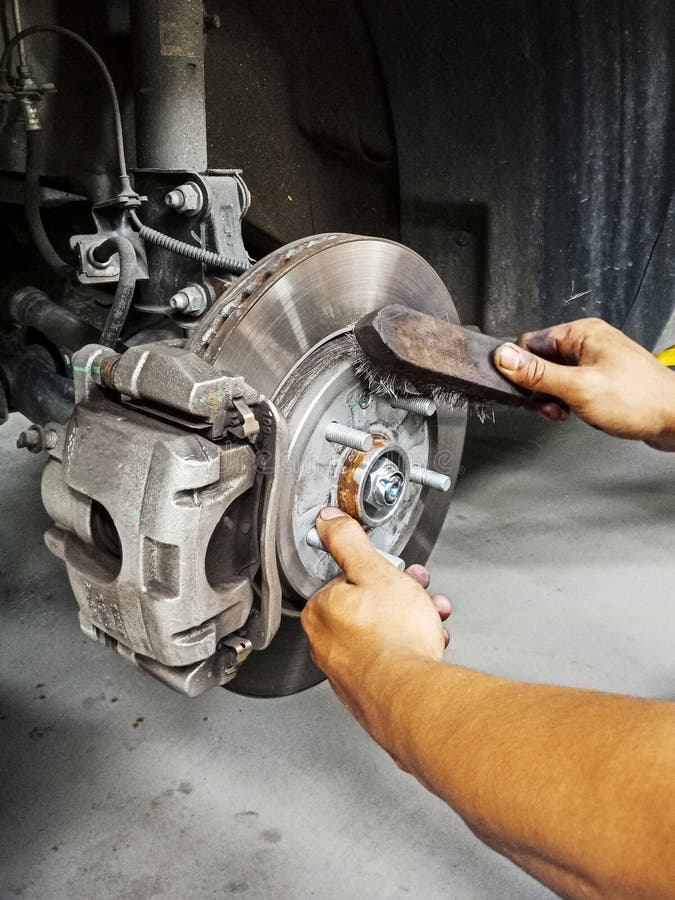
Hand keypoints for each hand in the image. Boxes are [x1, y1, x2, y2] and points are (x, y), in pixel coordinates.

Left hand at [301, 508, 450, 736]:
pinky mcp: (367, 690)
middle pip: (368, 606)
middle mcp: (326, 642)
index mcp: (321, 610)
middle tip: (420, 593)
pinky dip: (411, 648)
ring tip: (433, 620)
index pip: (349, 579)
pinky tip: (429, 645)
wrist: (412, 695)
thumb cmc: (394, 637)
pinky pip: (390, 658)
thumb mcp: (375, 570)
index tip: (399, 572)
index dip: (381, 572)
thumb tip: (327, 521)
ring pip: (383, 632)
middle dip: (402, 595)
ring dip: (413, 620)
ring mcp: (346, 670)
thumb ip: (348, 541)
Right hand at [493, 317, 674, 449]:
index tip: (527, 393)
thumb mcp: (578, 387)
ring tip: (568, 412)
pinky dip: (570, 402)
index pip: (529, 344)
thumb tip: (503, 356)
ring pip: (555, 378)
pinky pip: (572, 387)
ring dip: (555, 399)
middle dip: (541, 390)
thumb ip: (538, 373)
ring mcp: (595, 360)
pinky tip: (579, 412)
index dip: (522, 371)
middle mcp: (587, 342)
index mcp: (580, 334)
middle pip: (541, 362)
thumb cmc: (639, 400)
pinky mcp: (602, 378)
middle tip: (552, 407)